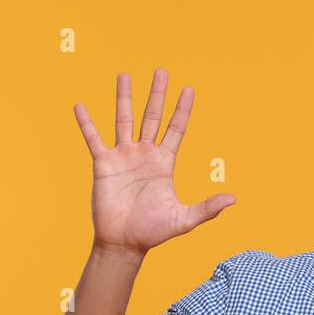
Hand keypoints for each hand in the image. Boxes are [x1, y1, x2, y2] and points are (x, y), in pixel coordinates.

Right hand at [74, 69, 235, 256]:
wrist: (124, 243)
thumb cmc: (153, 232)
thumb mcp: (184, 219)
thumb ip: (208, 208)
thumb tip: (233, 199)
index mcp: (164, 163)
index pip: (176, 129)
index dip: (183, 110)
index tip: (189, 89)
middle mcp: (144, 154)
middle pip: (152, 117)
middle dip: (157, 94)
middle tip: (162, 71)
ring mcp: (123, 156)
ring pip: (124, 119)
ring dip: (124, 97)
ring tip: (124, 75)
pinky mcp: (103, 164)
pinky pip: (93, 138)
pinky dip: (86, 123)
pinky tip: (80, 106)